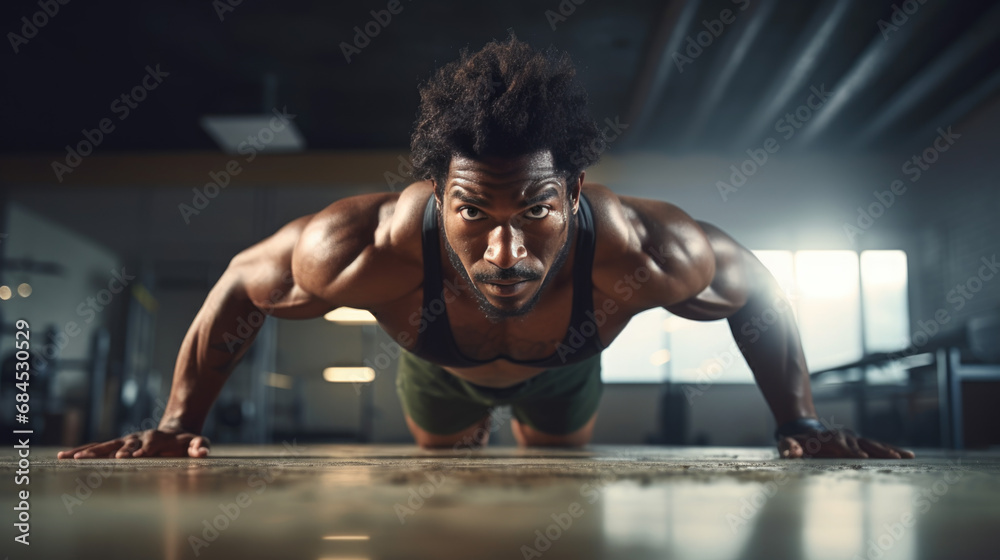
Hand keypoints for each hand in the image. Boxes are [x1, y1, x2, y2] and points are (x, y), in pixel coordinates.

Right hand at [56, 429, 210, 458]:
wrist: (174, 430)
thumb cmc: (186, 441)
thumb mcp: (197, 442)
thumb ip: (200, 446)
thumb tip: (203, 451)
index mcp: (157, 439)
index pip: (149, 444)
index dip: (143, 449)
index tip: (136, 455)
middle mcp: (138, 438)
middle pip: (124, 443)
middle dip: (116, 450)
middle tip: (103, 457)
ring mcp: (126, 441)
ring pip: (106, 445)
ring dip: (90, 451)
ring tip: (70, 457)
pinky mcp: (117, 445)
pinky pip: (97, 448)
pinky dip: (82, 451)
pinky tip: (64, 457)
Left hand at [778, 429, 914, 458]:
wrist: (804, 431)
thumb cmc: (796, 443)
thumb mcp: (787, 444)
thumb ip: (788, 447)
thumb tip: (792, 452)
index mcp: (828, 438)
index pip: (840, 444)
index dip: (849, 449)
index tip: (860, 456)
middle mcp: (844, 436)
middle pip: (861, 443)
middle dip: (875, 450)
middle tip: (891, 457)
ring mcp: (854, 439)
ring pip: (873, 444)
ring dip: (889, 450)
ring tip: (905, 457)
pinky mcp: (861, 443)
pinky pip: (878, 447)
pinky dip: (893, 450)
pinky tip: (908, 456)